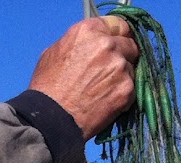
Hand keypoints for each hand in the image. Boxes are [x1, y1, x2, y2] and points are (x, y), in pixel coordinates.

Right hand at [29, 16, 139, 139]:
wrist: (52, 119)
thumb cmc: (48, 89)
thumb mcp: (55, 53)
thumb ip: (78, 43)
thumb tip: (89, 44)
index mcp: (88, 31)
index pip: (118, 25)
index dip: (116, 36)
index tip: (116, 44)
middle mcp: (107, 44)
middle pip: (129, 44)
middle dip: (123, 55)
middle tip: (110, 71)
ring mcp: (119, 67)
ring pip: (132, 67)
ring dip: (122, 76)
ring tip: (103, 91)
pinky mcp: (126, 89)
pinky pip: (132, 88)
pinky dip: (123, 95)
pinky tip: (106, 102)